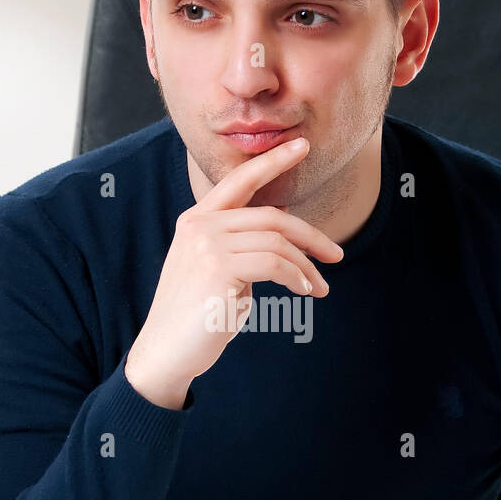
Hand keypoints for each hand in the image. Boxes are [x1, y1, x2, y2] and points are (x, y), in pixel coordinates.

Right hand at [125, 136, 343, 407]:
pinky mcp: (218, 269)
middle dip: (311, 236)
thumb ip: (241, 244)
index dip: (273, 161)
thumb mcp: (217, 270)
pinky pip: (275, 264)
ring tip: (319, 287)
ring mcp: (207, 245)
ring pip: (278, 242)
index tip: (302, 146)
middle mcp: (200, 225)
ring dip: (306, 266)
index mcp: (196, 220)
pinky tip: (304, 291)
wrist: (165, 353)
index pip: (240, 180)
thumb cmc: (196, 317)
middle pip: (272, 217)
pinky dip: (297, 277)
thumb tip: (281, 224)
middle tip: (336, 255)